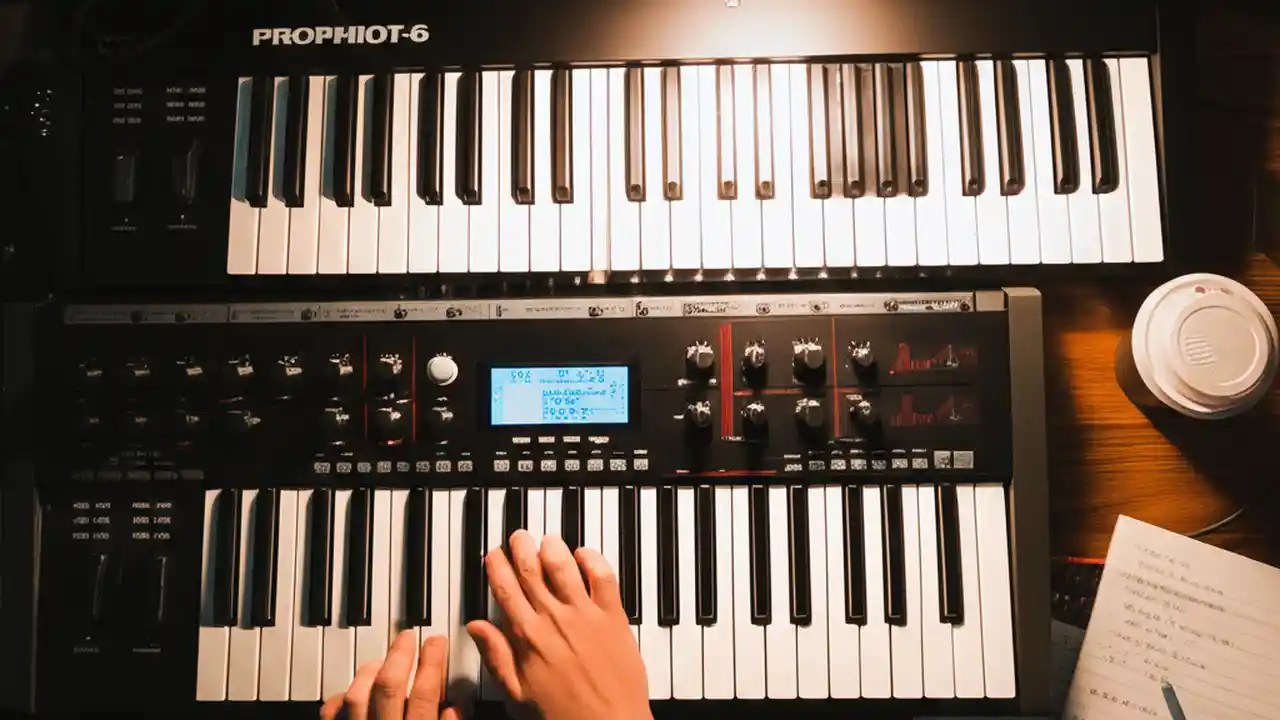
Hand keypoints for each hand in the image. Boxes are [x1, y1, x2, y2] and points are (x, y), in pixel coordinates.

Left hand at [320, 630, 461, 719]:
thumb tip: (453, 709)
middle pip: (388, 686)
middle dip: (399, 654)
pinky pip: (332, 716)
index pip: (424, 694)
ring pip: (356, 697)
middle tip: (408, 635)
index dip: (432, 662)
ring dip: (369, 672)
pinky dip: (339, 700)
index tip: (436, 641)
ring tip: (380, 661)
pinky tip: (349, 694)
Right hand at [467, 531, 650, 719]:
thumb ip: (497, 656)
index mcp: (528, 637)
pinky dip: (592, 559)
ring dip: (552, 548)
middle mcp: (554, 619)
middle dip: (521, 548)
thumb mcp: (517, 695)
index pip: (506, 589)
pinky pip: (603, 577)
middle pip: (532, 570)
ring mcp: (585, 615)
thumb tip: (476, 628)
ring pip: (564, 566)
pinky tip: (584, 554)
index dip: (497, 567)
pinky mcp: (614, 617)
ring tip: (546, 540)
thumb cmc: (564, 718)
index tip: (494, 555)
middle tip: (518, 537)